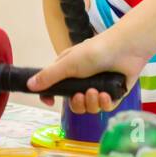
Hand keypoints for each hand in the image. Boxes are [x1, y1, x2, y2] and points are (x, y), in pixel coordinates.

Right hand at [27, 30, 146, 113]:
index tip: (50, 101)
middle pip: (74, 104)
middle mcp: (83, 81)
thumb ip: (49, 76)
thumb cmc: (96, 51)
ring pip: (89, 108)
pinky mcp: (114, 94)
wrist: (126, 48)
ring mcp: (99, 87)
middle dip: (76, 103)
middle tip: (80, 95)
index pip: (56, 88)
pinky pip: (105, 108)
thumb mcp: (68, 63)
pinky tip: (106, 95)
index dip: (51, 96)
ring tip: (96, 92)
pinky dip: (104, 103)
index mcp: (70, 71)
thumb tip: (29, 85)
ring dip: (91, 102)